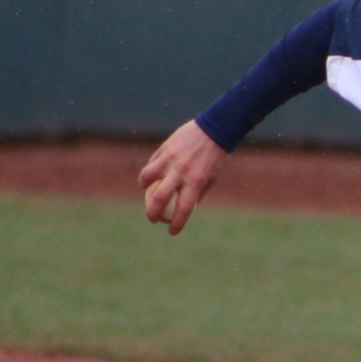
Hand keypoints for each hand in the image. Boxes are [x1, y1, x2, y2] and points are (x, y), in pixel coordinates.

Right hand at [140, 120, 226, 235]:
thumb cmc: (215, 156)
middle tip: (152, 219)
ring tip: (147, 192)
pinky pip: (151, 163)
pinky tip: (150, 176)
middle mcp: (181, 172)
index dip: (176, 223)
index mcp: (196, 182)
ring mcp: (170, 160)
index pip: (184, 209)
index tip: (172, 232)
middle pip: (159, 198)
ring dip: (144, 188)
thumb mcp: (212, 177)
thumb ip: (199, 192)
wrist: (214, 129)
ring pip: (147, 178)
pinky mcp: (165, 149)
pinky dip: (149, 172)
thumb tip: (188, 206)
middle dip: (152, 213)